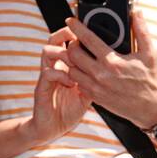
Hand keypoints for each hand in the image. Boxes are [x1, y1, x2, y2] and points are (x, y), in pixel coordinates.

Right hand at [28, 26, 91, 143]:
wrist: (52, 128)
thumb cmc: (71, 108)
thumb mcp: (89, 90)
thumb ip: (96, 77)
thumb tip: (115, 66)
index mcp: (64, 64)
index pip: (66, 40)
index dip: (75, 31)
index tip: (89, 29)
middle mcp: (54, 66)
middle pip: (54, 38)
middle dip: (67, 35)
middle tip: (80, 40)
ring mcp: (46, 75)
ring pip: (47, 51)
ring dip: (63, 54)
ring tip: (76, 64)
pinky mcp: (41, 88)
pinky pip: (48, 73)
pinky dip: (60, 74)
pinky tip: (71, 83)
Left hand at [63, 12, 156, 129]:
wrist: (150, 108)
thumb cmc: (150, 80)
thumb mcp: (149, 54)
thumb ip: (142, 31)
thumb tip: (137, 13)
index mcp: (112, 61)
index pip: (88, 40)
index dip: (76, 27)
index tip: (70, 20)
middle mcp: (101, 75)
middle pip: (73, 54)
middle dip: (72, 44)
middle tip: (76, 41)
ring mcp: (96, 88)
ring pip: (71, 70)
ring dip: (72, 61)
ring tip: (79, 55)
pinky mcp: (95, 98)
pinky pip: (77, 83)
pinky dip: (77, 75)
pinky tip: (85, 70)